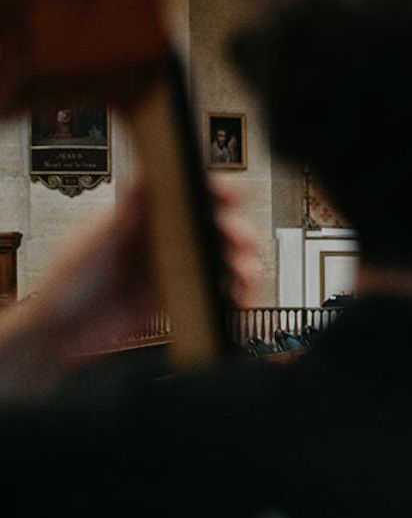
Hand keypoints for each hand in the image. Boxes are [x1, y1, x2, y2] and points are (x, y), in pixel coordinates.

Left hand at [0, 179, 257, 392]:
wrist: (61, 335)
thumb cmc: (65, 287)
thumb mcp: (91, 246)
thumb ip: (121, 218)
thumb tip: (143, 181)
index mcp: (143, 219)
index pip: (186, 195)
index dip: (213, 192)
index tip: (227, 196)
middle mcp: (164, 240)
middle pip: (215, 226)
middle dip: (237, 230)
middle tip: (240, 242)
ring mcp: (175, 269)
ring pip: (223, 258)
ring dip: (243, 263)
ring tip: (244, 274)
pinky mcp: (181, 298)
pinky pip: (217, 291)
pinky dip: (234, 293)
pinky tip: (237, 296)